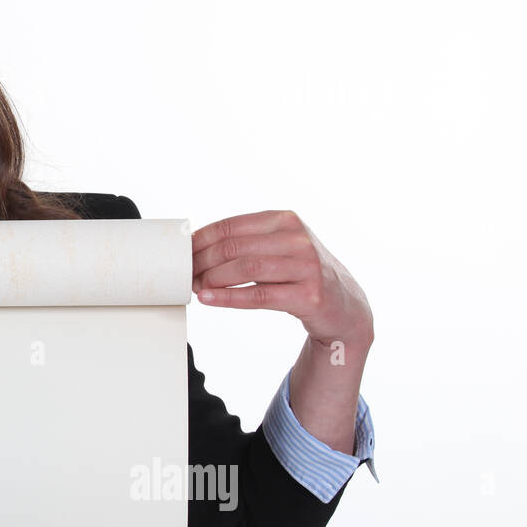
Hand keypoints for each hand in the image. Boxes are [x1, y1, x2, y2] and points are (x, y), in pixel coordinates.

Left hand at [191, 210, 373, 346]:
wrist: (344, 305)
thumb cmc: (301, 274)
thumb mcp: (278, 248)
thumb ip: (246, 244)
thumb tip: (195, 250)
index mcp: (285, 220)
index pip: (230, 226)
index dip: (200, 241)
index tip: (181, 254)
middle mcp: (297, 239)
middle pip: (234, 247)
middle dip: (202, 262)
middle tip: (185, 275)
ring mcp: (306, 266)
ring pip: (245, 269)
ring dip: (213, 279)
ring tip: (196, 288)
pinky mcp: (309, 295)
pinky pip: (258, 295)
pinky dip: (228, 298)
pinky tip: (209, 299)